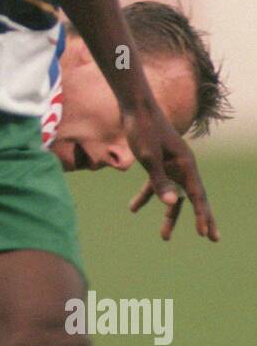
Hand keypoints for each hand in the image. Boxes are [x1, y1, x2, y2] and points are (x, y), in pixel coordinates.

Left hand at [123, 105, 217, 240]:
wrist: (135, 106)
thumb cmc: (143, 129)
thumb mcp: (149, 157)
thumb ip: (159, 181)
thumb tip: (171, 204)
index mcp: (185, 165)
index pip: (196, 196)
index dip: (201, 216)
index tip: (205, 235)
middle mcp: (182, 166)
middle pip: (193, 197)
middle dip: (200, 218)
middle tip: (212, 239)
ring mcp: (170, 164)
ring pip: (173, 195)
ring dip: (169, 215)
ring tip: (165, 237)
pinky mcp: (157, 161)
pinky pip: (155, 184)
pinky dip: (146, 196)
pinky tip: (133, 208)